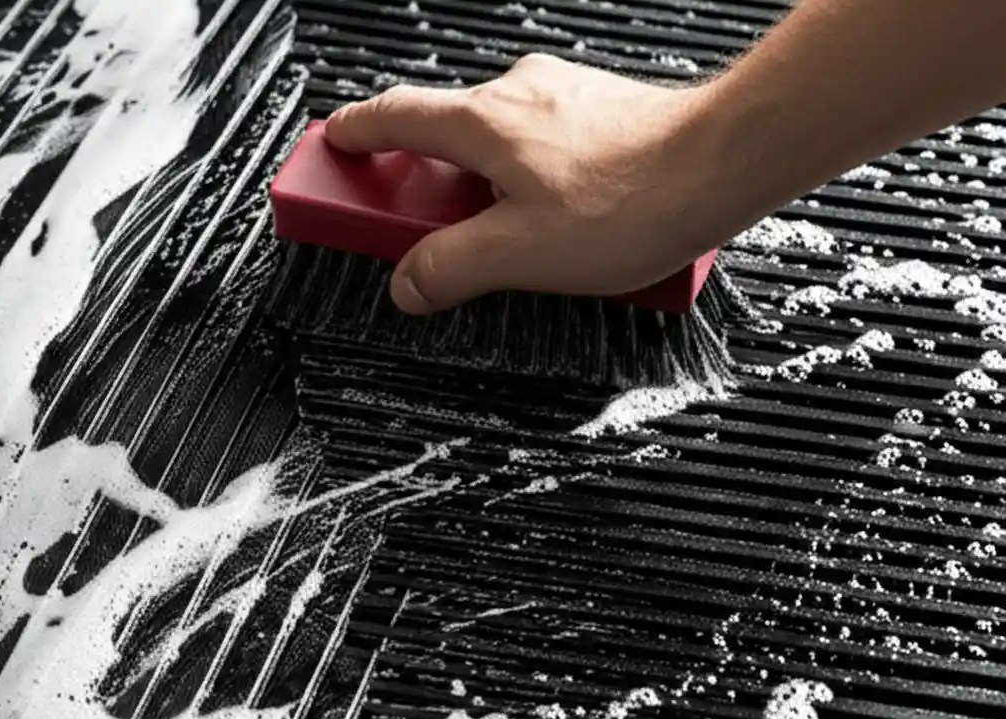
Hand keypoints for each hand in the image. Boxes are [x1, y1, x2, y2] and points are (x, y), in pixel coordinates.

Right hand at [326, 54, 727, 314]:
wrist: (724, 165)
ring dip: (481, 188)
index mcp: (481, 123)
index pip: (390, 116)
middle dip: (424, 184)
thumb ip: (449, 268)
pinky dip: (526, 183)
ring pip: (496, 143)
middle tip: (417, 233)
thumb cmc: (633, 198)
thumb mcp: (518, 253)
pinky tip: (557, 229)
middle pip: (443, 135)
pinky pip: (540, 148)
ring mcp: (561, 100)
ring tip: (501, 245)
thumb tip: (409, 283)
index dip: (352, 137)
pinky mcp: (598, 115)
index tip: (333, 150)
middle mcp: (517, 96)